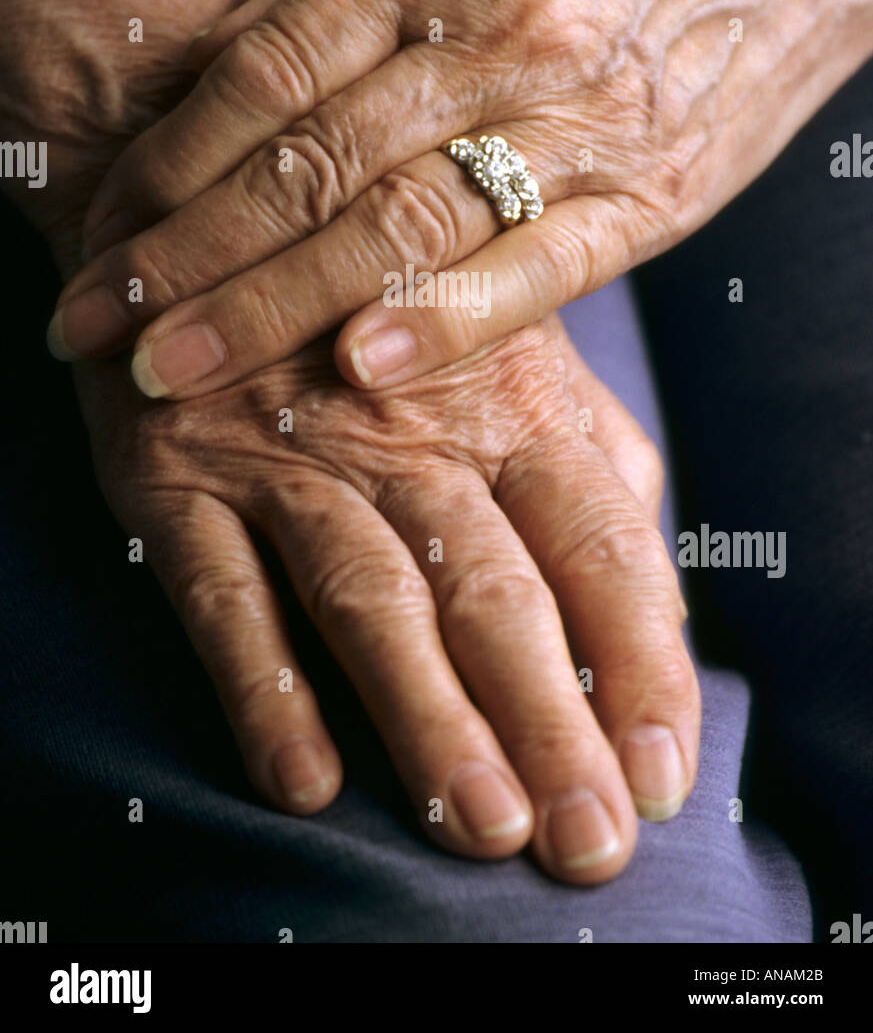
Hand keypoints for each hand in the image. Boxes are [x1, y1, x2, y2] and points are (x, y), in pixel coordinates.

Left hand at [51, 0, 872, 396]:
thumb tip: (236, 66)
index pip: (268, 75)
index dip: (170, 166)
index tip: (105, 233)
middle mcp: (501, 31)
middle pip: (309, 168)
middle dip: (188, 263)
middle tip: (100, 331)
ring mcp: (580, 117)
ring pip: (398, 227)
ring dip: (273, 310)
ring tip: (179, 373)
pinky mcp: (651, 191)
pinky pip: (535, 268)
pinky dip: (443, 321)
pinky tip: (359, 369)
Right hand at [74, 314, 696, 882]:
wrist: (216, 215)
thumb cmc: (388, 309)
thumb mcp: (511, 349)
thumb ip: (593, 455)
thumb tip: (662, 586)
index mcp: (509, 403)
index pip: (599, 544)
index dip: (640, 660)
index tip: (663, 769)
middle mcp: (410, 433)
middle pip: (495, 590)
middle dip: (547, 722)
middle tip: (586, 843)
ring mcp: (290, 455)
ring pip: (371, 598)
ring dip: (428, 718)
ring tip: (480, 824)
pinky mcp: (179, 476)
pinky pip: (223, 593)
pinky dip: (262, 688)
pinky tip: (303, 781)